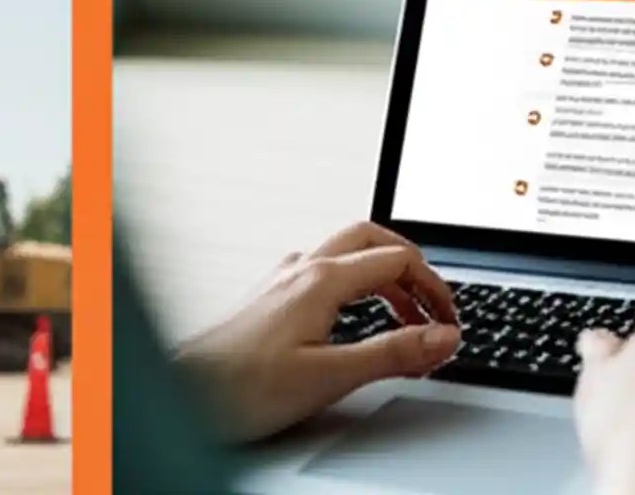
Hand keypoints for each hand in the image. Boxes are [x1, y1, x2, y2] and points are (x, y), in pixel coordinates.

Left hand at [172, 222, 459, 443]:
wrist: (183, 394)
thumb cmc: (241, 388)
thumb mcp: (331, 375)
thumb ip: (392, 353)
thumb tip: (442, 337)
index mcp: (321, 280)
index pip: (397, 261)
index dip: (435, 288)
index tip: (451, 321)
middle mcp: (300, 270)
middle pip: (371, 240)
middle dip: (412, 267)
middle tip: (435, 304)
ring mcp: (281, 279)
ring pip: (346, 254)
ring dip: (383, 276)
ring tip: (405, 317)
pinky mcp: (270, 296)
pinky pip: (323, 272)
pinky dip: (354, 286)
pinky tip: (354, 317)